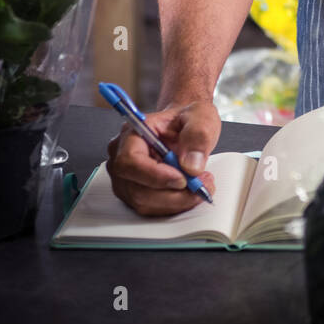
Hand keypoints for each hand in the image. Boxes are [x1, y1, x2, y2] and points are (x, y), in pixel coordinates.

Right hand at [106, 99, 219, 216]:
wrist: (186, 125)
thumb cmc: (186, 119)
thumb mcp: (200, 116)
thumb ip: (197, 135)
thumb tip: (191, 165)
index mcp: (132, 133)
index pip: (130, 161)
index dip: (155, 175)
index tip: (183, 179)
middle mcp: (122, 156)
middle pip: (136, 189)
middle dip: (172, 193)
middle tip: (201, 184)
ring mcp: (126, 177)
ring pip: (145, 202)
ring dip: (176, 201)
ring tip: (200, 185)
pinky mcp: (135, 192)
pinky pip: (151, 207)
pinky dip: (173, 204)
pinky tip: (190, 191)